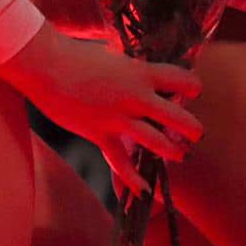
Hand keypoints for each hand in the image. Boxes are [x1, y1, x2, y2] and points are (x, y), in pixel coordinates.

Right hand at [0, 24, 201, 191]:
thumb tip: (145, 70)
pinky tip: (143, 191)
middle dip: (191, 127)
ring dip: (171, 150)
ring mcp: (118, 118)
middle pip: (177, 117)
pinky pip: (119, 162)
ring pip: (155, 141)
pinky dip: (131, 179)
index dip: (192, 87)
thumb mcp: (117, 56)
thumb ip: (134, 68)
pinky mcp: (100, 134)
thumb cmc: (80, 54)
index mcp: (143, 73)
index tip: (192, 92)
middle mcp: (136, 97)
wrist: (47, 66)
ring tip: (180, 155)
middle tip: (197, 133)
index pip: (183, 81)